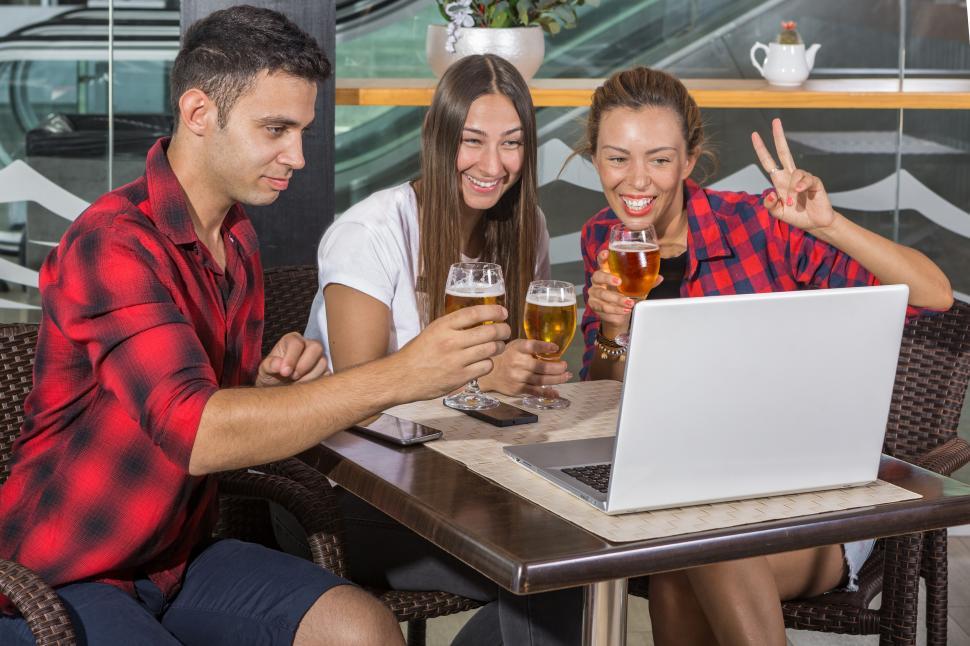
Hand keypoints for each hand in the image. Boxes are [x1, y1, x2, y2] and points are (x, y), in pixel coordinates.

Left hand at [256, 332, 328, 386]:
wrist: (277, 388)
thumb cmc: (271, 375)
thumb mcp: (265, 370)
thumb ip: (270, 365)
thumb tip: (278, 365)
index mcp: (292, 340)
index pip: (297, 344)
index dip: (291, 358)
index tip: (284, 372)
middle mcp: (307, 344)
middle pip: (316, 347)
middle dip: (304, 365)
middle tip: (293, 377)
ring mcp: (318, 357)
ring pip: (323, 362)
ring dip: (309, 376)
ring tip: (296, 383)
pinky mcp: (324, 370)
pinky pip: (327, 374)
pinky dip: (316, 382)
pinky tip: (304, 386)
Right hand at [391, 304, 510, 401]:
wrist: (401, 377)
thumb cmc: (417, 353)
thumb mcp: (432, 331)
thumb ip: (453, 326)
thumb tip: (478, 319)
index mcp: (443, 326)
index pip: (475, 313)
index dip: (494, 311)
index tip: (503, 312)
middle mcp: (451, 341)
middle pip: (489, 331)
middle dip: (503, 330)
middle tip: (505, 330)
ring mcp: (456, 360)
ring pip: (491, 349)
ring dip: (499, 347)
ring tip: (498, 346)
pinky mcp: (460, 377)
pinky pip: (486, 367)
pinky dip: (489, 363)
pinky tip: (484, 362)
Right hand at [479, 339, 571, 396]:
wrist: (489, 374)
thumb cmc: (506, 357)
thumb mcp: (515, 346)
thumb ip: (530, 347)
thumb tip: (552, 350)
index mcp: (517, 349)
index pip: (532, 346)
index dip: (545, 347)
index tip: (556, 348)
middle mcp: (518, 363)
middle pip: (541, 366)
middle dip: (556, 367)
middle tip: (565, 365)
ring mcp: (518, 377)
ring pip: (541, 380)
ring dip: (557, 379)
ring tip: (566, 376)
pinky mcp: (518, 389)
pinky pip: (535, 391)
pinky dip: (547, 392)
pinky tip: (556, 392)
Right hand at [586, 249, 663, 336]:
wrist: (618, 314)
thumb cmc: (624, 295)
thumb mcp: (636, 287)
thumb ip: (646, 282)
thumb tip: (659, 278)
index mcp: (607, 272)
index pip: (602, 262)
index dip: (602, 257)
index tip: (607, 253)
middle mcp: (598, 281)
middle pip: (597, 276)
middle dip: (607, 278)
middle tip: (619, 281)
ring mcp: (594, 293)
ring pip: (601, 294)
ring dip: (616, 299)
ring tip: (629, 302)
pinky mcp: (594, 305)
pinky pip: (603, 307)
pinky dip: (615, 309)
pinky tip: (624, 309)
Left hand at [752, 118, 837, 232]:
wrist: (814, 223)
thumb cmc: (796, 216)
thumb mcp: (777, 213)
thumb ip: (769, 205)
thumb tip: (770, 193)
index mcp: (779, 181)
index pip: (768, 161)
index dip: (761, 149)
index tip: (754, 135)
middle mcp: (790, 175)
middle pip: (784, 151)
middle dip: (779, 136)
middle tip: (775, 121)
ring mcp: (803, 177)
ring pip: (794, 173)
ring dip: (791, 191)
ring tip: (792, 205)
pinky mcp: (815, 181)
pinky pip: (806, 179)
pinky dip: (801, 185)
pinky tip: (800, 192)